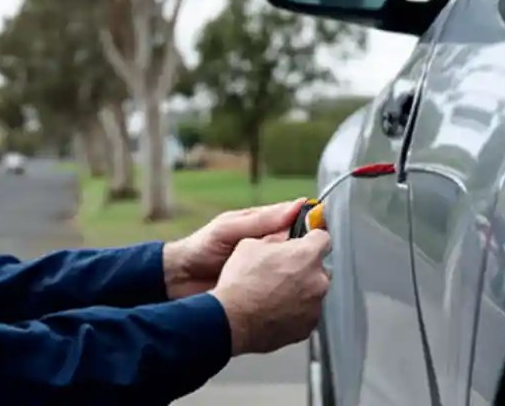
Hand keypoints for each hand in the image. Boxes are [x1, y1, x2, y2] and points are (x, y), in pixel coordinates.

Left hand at [163, 198, 307, 298]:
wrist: (178, 281)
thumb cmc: (199, 248)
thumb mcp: (228, 229)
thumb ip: (259, 220)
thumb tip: (295, 206)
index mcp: (260, 226)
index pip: (293, 220)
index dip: (310, 223)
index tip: (325, 227)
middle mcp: (266, 247)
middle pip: (297, 248)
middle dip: (308, 253)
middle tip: (318, 259)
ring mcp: (264, 270)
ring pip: (291, 270)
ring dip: (299, 274)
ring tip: (310, 279)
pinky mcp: (260, 290)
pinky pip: (280, 289)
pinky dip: (288, 291)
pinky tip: (295, 297)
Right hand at [210, 229, 331, 355]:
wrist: (233, 322)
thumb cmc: (241, 285)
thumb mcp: (250, 246)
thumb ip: (274, 239)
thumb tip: (280, 238)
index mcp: (307, 255)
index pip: (322, 238)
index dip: (310, 239)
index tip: (303, 242)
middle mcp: (317, 280)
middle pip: (319, 268)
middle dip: (303, 268)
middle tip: (280, 272)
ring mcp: (315, 306)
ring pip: (312, 293)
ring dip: (299, 291)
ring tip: (272, 295)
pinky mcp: (308, 327)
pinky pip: (306, 314)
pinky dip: (295, 312)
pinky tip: (274, 310)